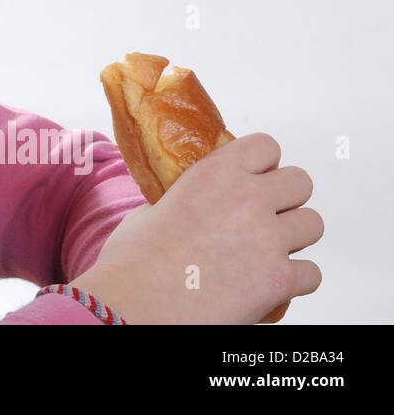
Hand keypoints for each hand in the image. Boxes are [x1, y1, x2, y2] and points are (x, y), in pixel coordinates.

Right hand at [69, 132, 322, 323]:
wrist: (138, 302)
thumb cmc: (134, 260)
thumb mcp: (152, 209)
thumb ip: (184, 199)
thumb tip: (190, 204)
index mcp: (216, 173)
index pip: (266, 146)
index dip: (263, 164)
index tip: (253, 179)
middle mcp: (249, 199)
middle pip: (301, 182)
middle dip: (286, 200)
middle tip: (264, 217)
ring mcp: (269, 239)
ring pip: (314, 224)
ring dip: (295, 237)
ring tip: (268, 251)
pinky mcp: (280, 279)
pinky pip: (313, 273)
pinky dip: (296, 280)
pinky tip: (270, 283)